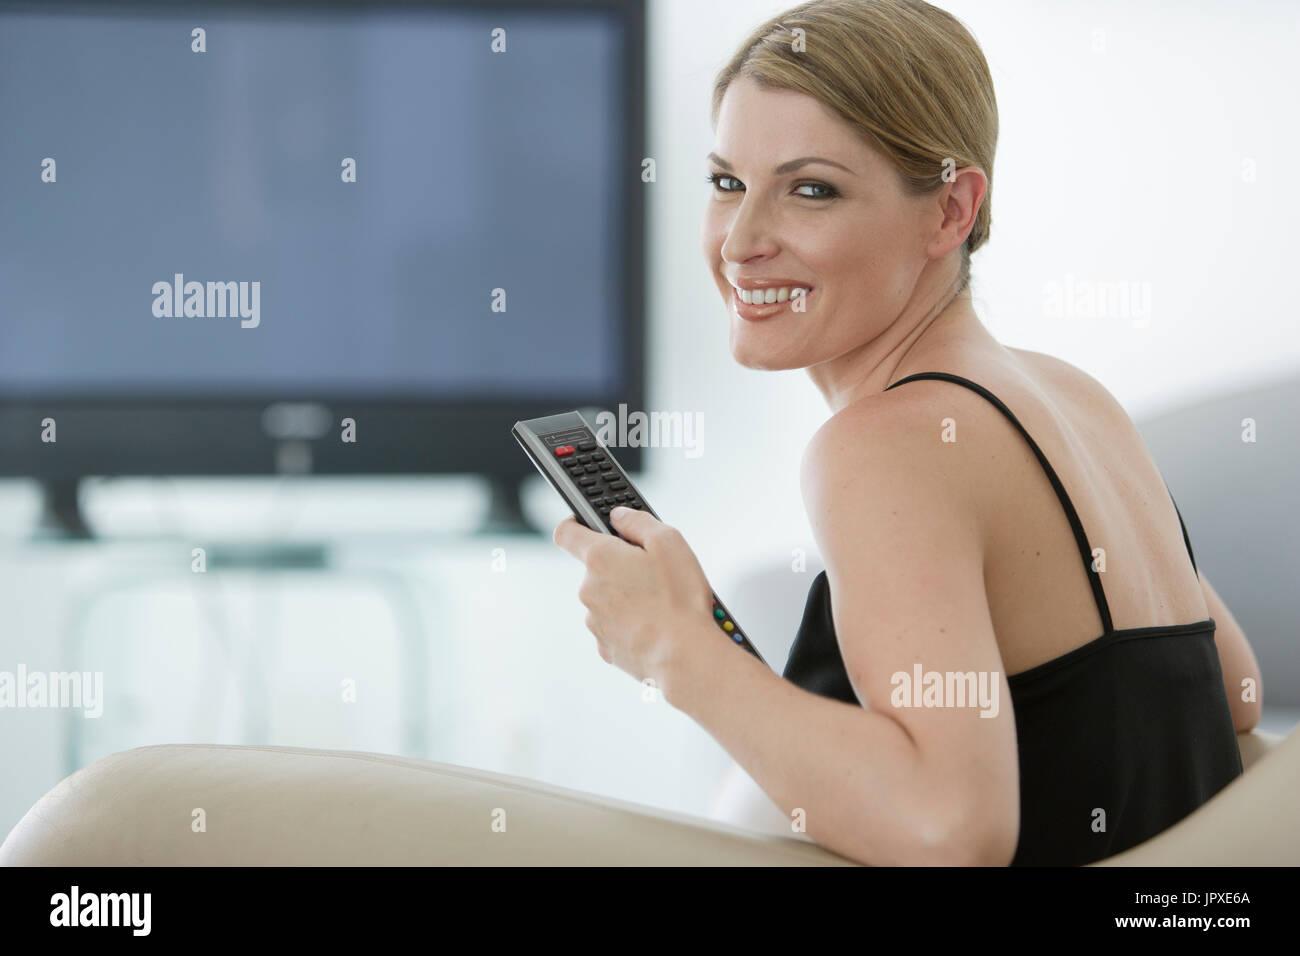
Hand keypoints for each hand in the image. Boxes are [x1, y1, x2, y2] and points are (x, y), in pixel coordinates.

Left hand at [552, 506, 714, 691]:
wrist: (685, 656)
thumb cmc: (680, 599)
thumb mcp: (669, 542)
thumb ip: (638, 522)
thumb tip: (619, 516)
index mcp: (600, 558)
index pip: (567, 532)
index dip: (576, 523)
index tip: (589, 524)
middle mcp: (589, 589)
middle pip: (596, 569)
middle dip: (620, 567)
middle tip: (653, 573)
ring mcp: (595, 621)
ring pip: (606, 600)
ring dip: (626, 597)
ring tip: (660, 604)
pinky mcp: (606, 647)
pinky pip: (614, 627)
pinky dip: (631, 624)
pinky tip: (655, 626)